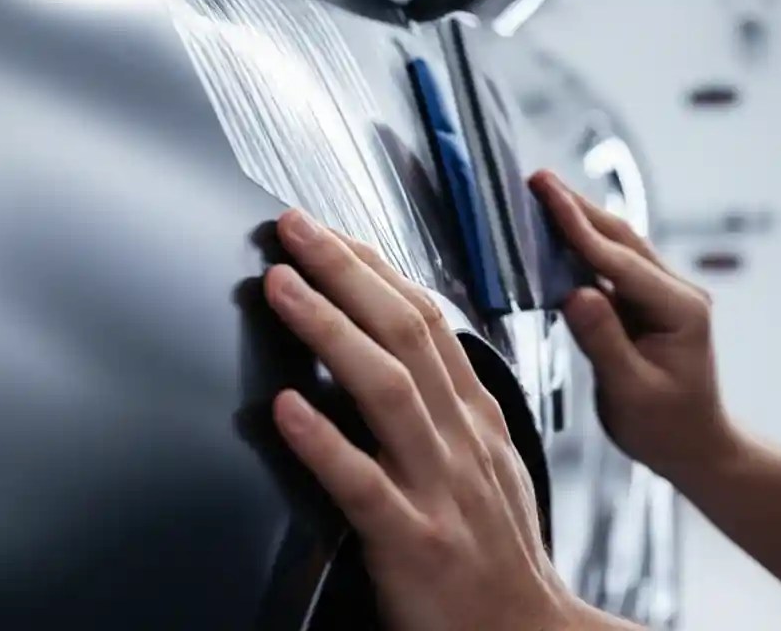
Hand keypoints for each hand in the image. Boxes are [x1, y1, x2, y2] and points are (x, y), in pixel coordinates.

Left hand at [265, 209, 627, 630]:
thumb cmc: (498, 551)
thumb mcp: (491, 461)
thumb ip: (451, 404)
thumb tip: (409, 346)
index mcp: (475, 417)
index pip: (427, 320)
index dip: (376, 269)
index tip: (333, 232)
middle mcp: (459, 440)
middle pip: (405, 334)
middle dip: (347, 272)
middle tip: (295, 228)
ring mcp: (439, 488)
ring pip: (386, 391)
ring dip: (330, 329)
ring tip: (282, 287)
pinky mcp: (412, 542)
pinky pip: (364, 485)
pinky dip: (325, 442)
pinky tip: (286, 409)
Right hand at [530, 171, 739, 478]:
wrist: (696, 448)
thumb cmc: (667, 428)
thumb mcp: (632, 392)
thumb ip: (603, 341)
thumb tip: (572, 294)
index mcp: (680, 309)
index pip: (619, 260)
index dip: (578, 227)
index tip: (546, 194)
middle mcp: (677, 293)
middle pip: (620, 239)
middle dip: (577, 207)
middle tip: (537, 179)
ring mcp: (663, 296)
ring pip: (616, 247)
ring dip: (579, 221)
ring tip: (541, 195)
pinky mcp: (645, 305)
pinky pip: (610, 268)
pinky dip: (582, 249)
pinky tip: (556, 236)